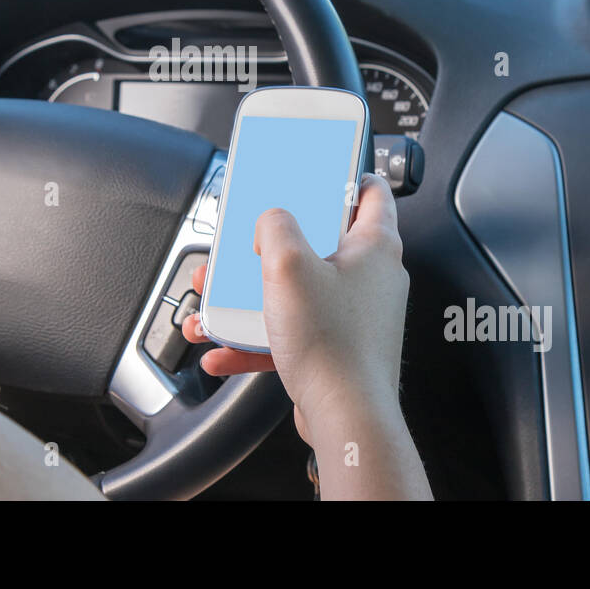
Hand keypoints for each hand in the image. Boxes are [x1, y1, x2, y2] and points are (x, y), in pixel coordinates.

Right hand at [180, 173, 409, 441]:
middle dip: (269, 249)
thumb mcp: (288, 264)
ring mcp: (355, 316)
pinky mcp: (337, 348)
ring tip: (215, 306)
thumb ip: (275, 226)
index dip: (346, 175)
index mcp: (374, 247)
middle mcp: (370, 279)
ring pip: (296, 293)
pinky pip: (290, 333)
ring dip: (250, 299)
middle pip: (318, 243)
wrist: (346, 419)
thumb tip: (271, 219)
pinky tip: (223, 347)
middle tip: (244, 248)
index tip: (320, 169)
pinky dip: (255, 339)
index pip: (371, 192)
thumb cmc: (334, 345)